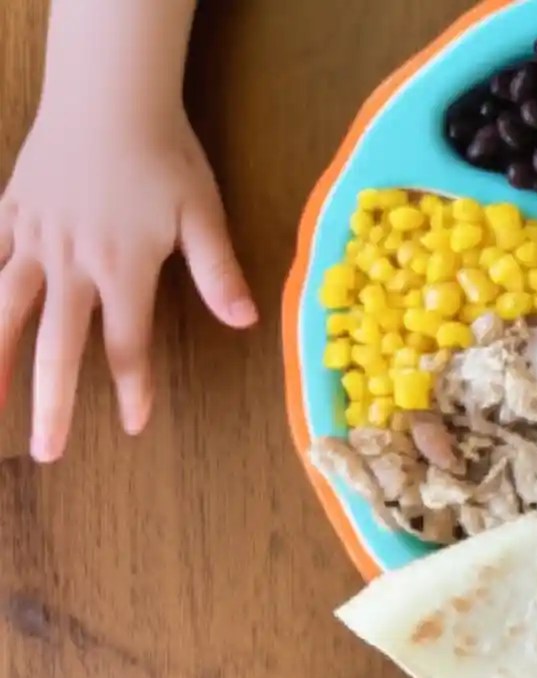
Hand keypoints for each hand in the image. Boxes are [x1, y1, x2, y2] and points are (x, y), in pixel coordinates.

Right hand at [0, 107, 256, 461]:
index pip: (127, 345)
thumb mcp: (202, 213)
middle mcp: (72, 265)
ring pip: (5, 311)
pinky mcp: (10, 216)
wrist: (108, 98)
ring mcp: (33, 241)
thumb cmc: (164, 155)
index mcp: (123, 270)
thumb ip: (217, 271)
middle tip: (47, 451)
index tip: (132, 426)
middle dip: (55, 403)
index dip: (133, 388)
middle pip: (60, 346)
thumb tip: (244, 323)